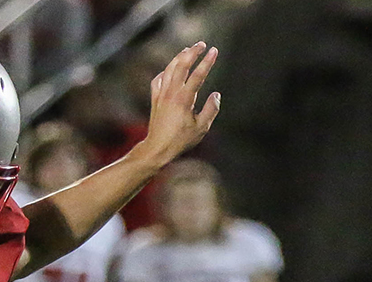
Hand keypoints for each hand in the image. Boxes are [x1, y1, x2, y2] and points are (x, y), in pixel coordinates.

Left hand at [135, 42, 220, 166]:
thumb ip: (211, 110)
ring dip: (179, 57)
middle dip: (192, 52)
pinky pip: (159, 79)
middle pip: (181, 65)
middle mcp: (171, 93)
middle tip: (201, 44)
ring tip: (188, 50)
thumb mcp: (201, 128)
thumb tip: (216, 95)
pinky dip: (166, 71)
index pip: (198, 75)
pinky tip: (170, 69)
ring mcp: (161, 94)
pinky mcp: (155, 98)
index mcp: (184, 99)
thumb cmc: (180, 140)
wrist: (157, 148)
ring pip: (169, 68)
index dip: (207, 61)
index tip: (214, 50)